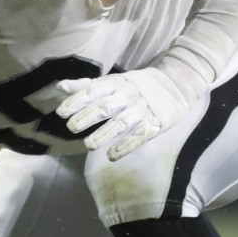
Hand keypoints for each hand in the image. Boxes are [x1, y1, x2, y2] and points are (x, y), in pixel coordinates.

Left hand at [55, 67, 196, 160]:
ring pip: (121, 123)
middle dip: (87, 117)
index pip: (93, 91)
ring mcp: (141, 110)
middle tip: (71, 127)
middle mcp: (127, 96)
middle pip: (105, 107)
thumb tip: (61, 87)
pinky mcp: (154, 124)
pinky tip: (112, 155)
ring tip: (88, 145)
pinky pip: (139, 136)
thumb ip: (86, 86)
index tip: (61, 112)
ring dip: (104, 134)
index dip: (76, 101)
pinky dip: (126, 146)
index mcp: (116, 84)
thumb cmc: (136, 85)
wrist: (176, 83)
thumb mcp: (113, 81)